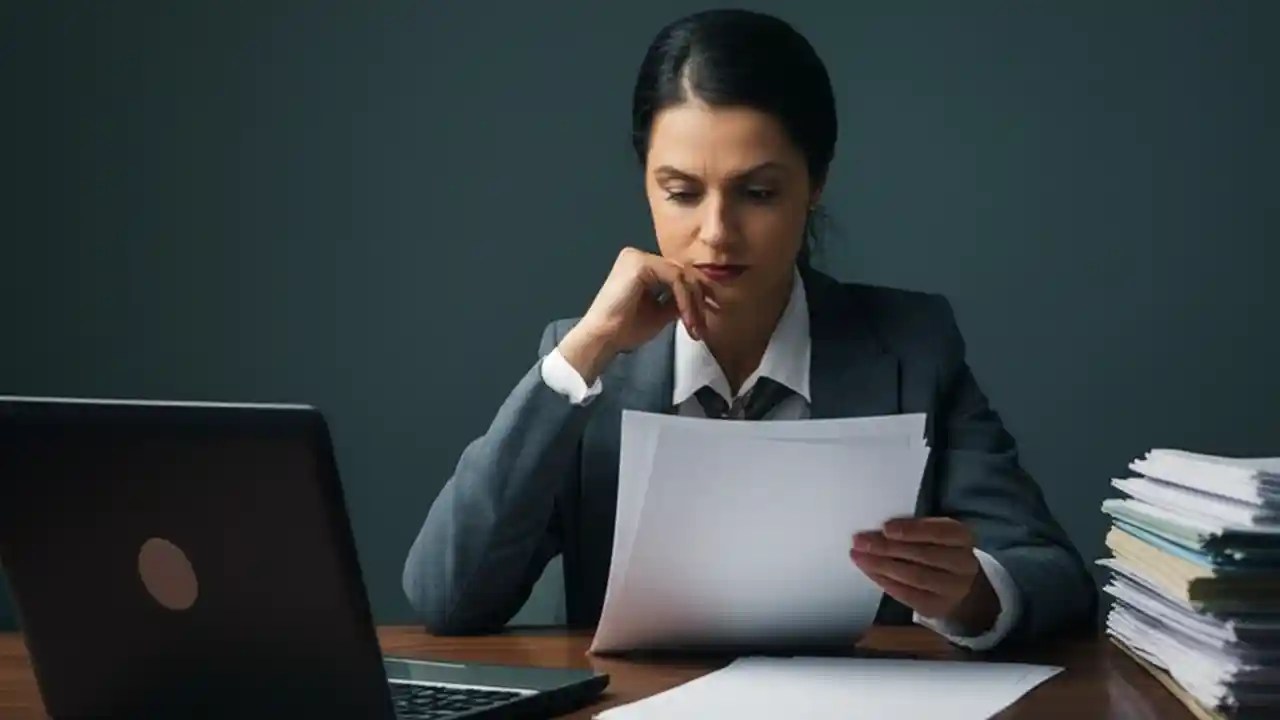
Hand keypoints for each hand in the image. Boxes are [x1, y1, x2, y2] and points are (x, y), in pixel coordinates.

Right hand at [557, 248, 714, 382]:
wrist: (603, 337)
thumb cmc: (626, 329)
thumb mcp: (660, 313)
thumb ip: (677, 301)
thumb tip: (700, 298)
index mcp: (641, 265)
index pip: (676, 274)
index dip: (694, 296)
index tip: (702, 321)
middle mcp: (639, 256)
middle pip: (682, 272)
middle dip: (697, 300)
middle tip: (702, 327)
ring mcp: (639, 257)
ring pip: (681, 275)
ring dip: (692, 303)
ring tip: (694, 327)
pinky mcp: (641, 264)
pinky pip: (674, 279)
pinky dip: (684, 300)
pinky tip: (686, 319)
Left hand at [850, 517, 999, 635]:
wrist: (957, 586)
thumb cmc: (936, 550)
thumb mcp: (932, 534)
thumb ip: (911, 530)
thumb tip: (874, 531)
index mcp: (962, 537)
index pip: (939, 532)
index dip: (912, 530)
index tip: (885, 528)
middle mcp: (963, 564)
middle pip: (923, 555)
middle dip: (887, 547)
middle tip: (860, 541)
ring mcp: (953, 589)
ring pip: (914, 576)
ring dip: (881, 565)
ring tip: (858, 556)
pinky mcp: (936, 607)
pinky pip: (907, 594)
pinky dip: (885, 581)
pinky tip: (869, 571)